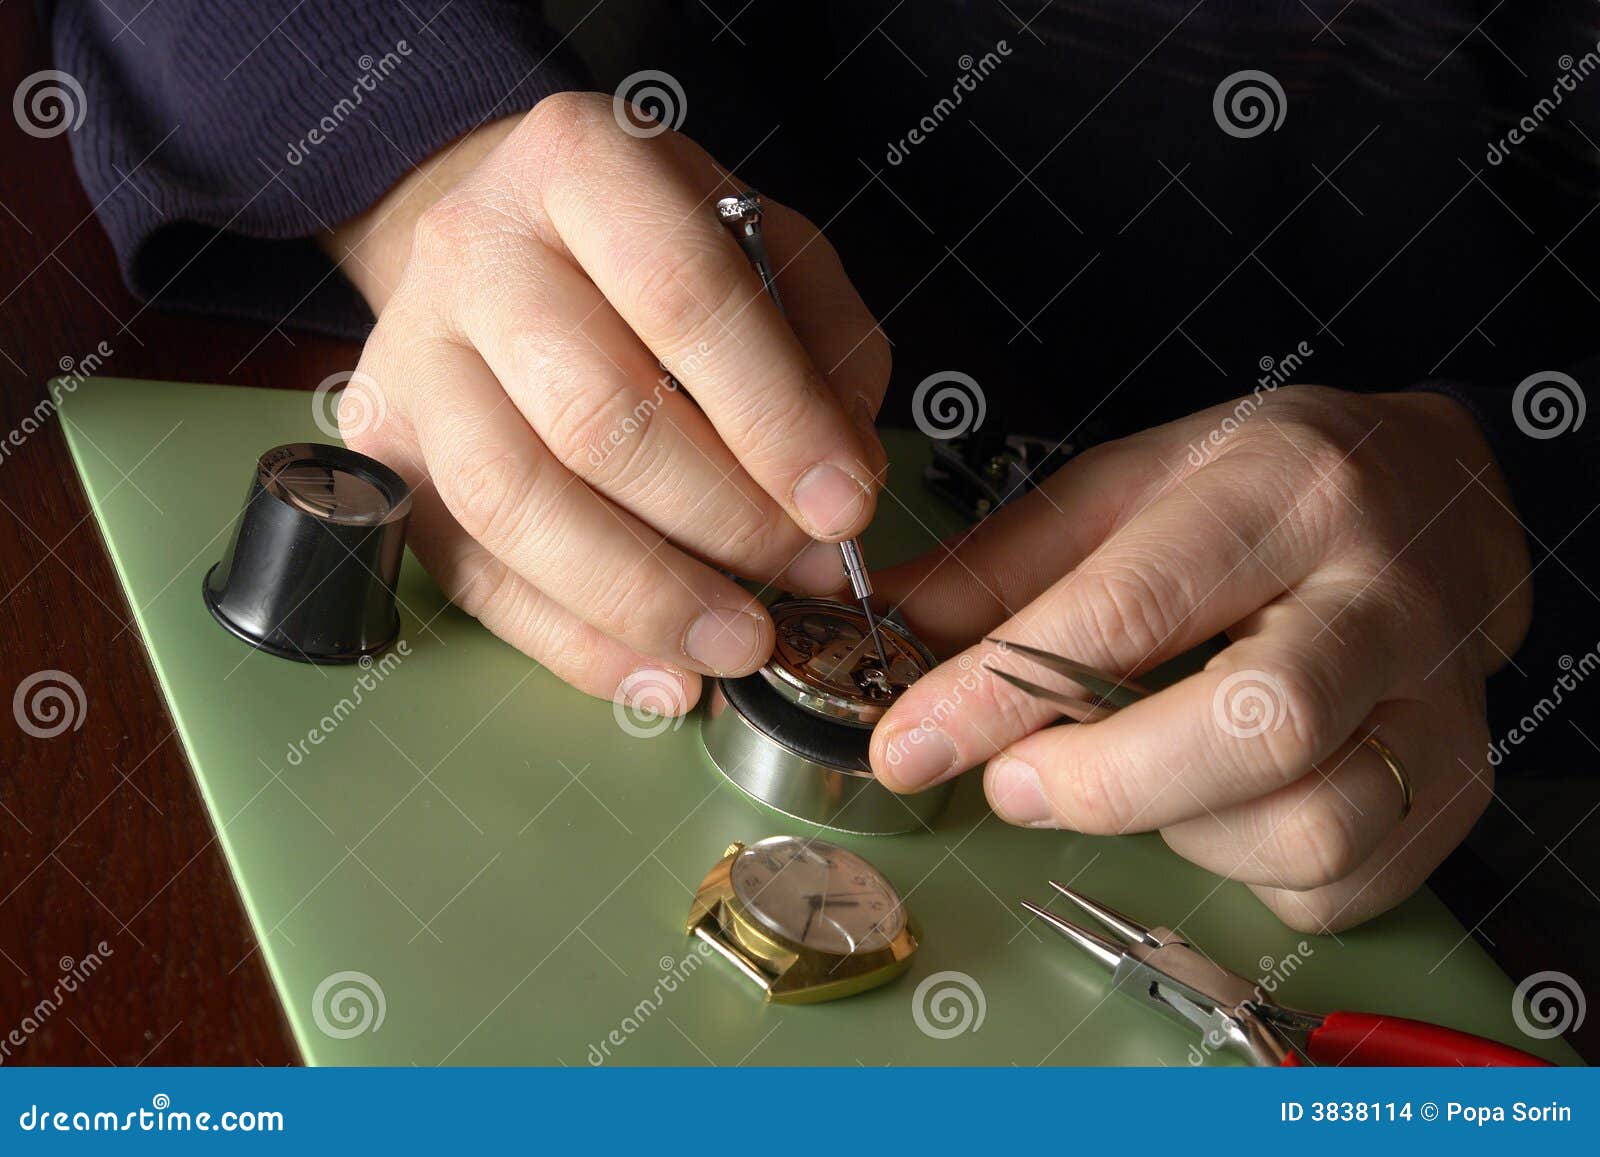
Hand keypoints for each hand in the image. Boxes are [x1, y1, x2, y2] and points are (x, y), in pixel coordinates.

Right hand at [321, 94, 888, 712]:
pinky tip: (660, 674)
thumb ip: (821, 345)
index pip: (682, 297)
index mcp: (578, 167)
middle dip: (721, 520)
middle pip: (595, 416)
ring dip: (646, 596)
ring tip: (740, 642)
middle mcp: (472, 252)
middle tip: (804, 573)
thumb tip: (843, 484)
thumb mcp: (762, 246)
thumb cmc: (652, 251)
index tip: (846, 506)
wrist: (505, 243)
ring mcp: (408, 356)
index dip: (775, 418)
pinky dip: (576, 643)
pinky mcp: (385, 456)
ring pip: (516, 504)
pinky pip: (475, 574)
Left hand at [869, 385, 1530, 931]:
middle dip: (1101, 782)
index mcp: (1282, 494)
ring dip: (1181, 832)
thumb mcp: (1125, 486)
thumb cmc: (1263, 493)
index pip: (1129, 608)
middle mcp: (1379, 598)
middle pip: (1251, 729)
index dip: (999, 693)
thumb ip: (1000, 568)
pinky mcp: (1456, 790)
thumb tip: (883, 631)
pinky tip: (1218, 804)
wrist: (1438, 502)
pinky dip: (1246, 872)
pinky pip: (1337, 887)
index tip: (908, 745)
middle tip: (1014, 782)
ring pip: (1305, 830)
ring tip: (1143, 770)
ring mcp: (1436, 705)